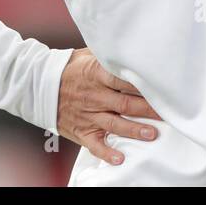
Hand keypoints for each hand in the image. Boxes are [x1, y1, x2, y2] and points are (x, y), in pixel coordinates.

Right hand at [56, 48, 162, 164]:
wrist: (38, 85)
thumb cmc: (68, 69)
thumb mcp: (87, 55)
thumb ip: (108, 55)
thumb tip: (132, 46)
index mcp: (96, 75)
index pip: (122, 80)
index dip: (142, 84)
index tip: (160, 87)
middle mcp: (94, 96)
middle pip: (125, 103)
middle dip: (147, 109)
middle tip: (167, 112)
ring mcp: (87, 115)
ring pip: (114, 124)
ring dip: (134, 130)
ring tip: (151, 134)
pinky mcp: (81, 130)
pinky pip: (94, 144)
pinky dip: (106, 153)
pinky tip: (119, 158)